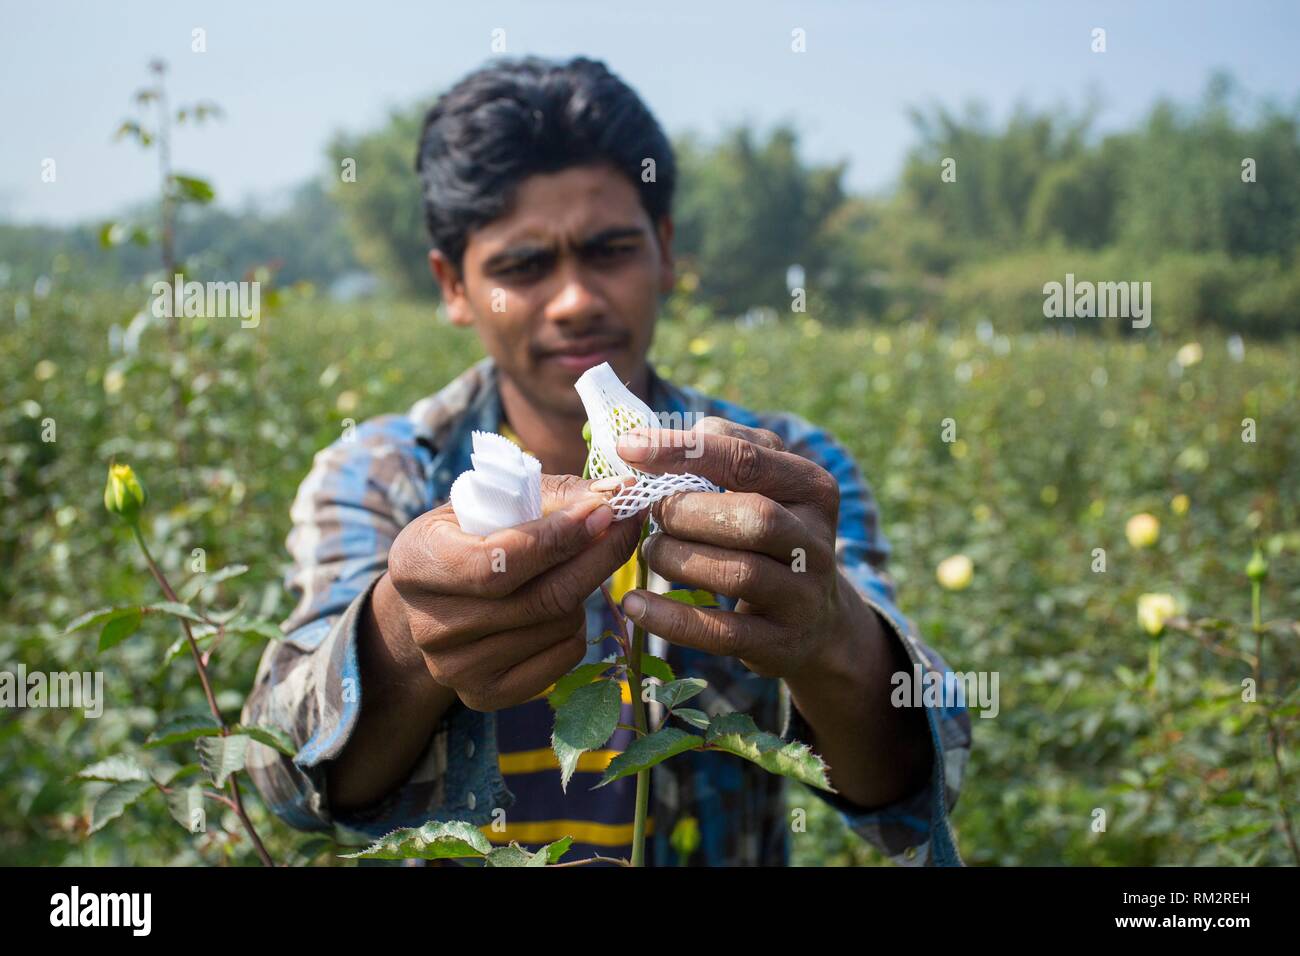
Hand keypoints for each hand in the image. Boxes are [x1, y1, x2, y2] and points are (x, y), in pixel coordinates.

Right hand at [384, 474, 641, 710]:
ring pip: (556, 626)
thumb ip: (554, 496)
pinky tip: (563, 609)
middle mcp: (427, 624)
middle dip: (594, 559)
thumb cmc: (477, 536)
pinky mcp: (484, 696)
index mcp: (416, 562)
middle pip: (537, 599)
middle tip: (626, 528)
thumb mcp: (498, 503)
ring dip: (582, 592)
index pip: (498, 561)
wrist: (444, 601)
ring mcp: (453, 668)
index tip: (605, 510)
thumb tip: (617, 493)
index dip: (558, 537)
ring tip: (572, 569)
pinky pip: (562, 659)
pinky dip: (577, 628)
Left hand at [616, 417, 854, 681]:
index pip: (746, 459)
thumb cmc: (768, 535)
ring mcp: (804, 596)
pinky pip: (721, 633)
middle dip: (687, 512)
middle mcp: (816, 541)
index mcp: (812, 487)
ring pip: (738, 574)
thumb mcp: (762, 484)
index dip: (681, 451)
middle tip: (652, 512)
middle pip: (754, 518)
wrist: (815, 619)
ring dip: (677, 559)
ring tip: (651, 550)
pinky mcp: (782, 644)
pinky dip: (671, 618)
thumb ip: (721, 447)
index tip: (627, 448)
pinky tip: (634, 604)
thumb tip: (657, 436)